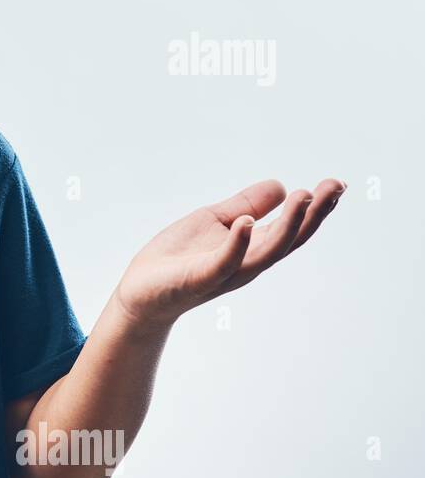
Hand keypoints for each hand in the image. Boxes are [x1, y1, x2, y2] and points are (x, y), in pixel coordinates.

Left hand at [113, 177, 345, 328]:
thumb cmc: (178, 258)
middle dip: (314, 214)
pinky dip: (237, 243)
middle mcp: (246, 263)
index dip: (316, 208)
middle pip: (289, 240)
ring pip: (265, 252)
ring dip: (287, 225)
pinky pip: (223, 262)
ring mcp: (225, 273)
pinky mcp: (199, 278)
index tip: (337, 184)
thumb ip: (246, 204)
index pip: (292, 228)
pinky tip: (247, 222)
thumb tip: (282, 185)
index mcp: (251, 248)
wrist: (140, 292)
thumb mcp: (214, 221)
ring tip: (302, 196)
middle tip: (334, 187)